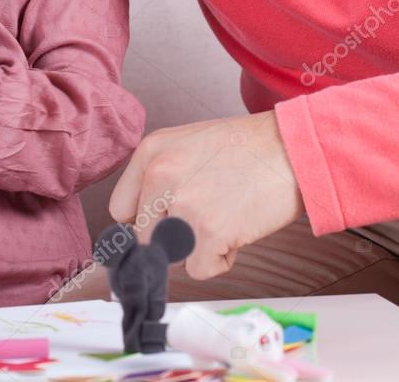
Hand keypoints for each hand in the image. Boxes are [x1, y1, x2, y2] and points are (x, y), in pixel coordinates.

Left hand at [109, 111, 304, 279]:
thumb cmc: (247, 148)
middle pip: (145, 236)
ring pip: (170, 253)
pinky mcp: (208, 231)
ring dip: (197, 246)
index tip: (169, 218)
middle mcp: (160, 175)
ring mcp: (183, 203)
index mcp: (151, 152)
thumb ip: (160, 175)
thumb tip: (139, 221)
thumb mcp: (188, 144)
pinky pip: (199, 269)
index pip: (121, 209)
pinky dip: (220, 259)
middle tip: (208, 213)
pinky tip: (237, 230)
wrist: (292, 147)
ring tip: (225, 217)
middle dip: (173, 235)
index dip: (148, 218)